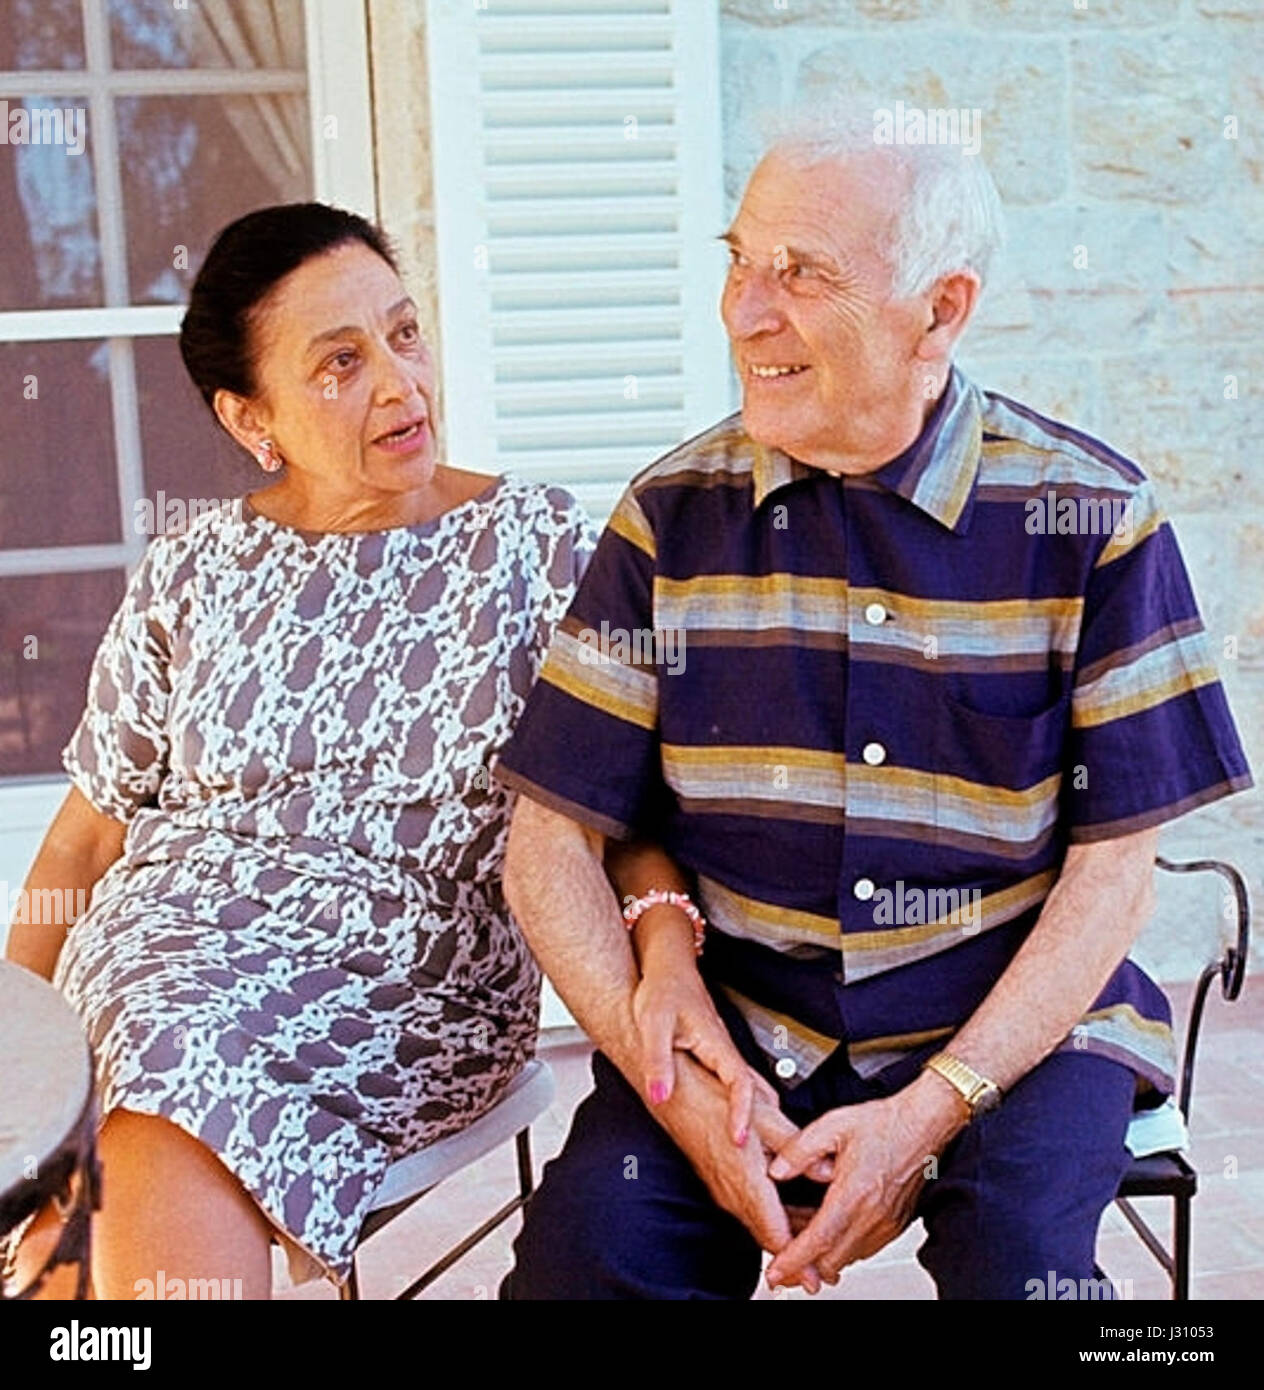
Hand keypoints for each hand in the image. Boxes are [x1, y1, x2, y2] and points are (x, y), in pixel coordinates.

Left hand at [633, 960, 776, 1144]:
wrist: (668, 968)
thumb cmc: (662, 990)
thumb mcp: (653, 1025)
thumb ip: (658, 1061)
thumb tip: (660, 1096)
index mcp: (716, 1045)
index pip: (740, 1084)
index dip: (741, 1114)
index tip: (740, 1140)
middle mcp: (725, 1051)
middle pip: (754, 1091)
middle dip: (763, 1124)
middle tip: (765, 1159)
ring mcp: (722, 1053)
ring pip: (748, 1088)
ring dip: (756, 1117)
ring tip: (758, 1150)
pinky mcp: (714, 1054)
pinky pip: (736, 1084)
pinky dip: (742, 1104)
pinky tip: (735, 1120)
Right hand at [652, 1052, 825, 1293]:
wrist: (673, 1096)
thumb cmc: (711, 1099)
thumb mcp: (763, 1115)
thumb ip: (797, 1145)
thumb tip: (826, 1168)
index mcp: (746, 1180)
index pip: (776, 1235)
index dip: (798, 1260)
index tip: (815, 1276)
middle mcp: (732, 1193)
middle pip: (768, 1238)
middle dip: (795, 1258)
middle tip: (821, 1271)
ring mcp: (724, 1191)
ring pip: (760, 1226)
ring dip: (784, 1240)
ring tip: (813, 1248)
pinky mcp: (721, 1184)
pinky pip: (750, 1213)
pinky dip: (772, 1222)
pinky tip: (790, 1216)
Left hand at [764, 1075, 966, 1290]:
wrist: (923, 1125)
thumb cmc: (883, 1123)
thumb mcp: (833, 1125)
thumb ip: (799, 1149)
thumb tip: (776, 1171)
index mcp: (855, 1193)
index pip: (819, 1240)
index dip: (792, 1261)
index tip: (774, 1274)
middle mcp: (872, 1216)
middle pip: (830, 1261)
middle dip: (801, 1266)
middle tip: (779, 1254)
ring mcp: (885, 1226)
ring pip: (845, 1259)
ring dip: (820, 1256)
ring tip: (798, 1233)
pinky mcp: (893, 1227)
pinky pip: (861, 1250)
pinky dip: (839, 1247)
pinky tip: (825, 1226)